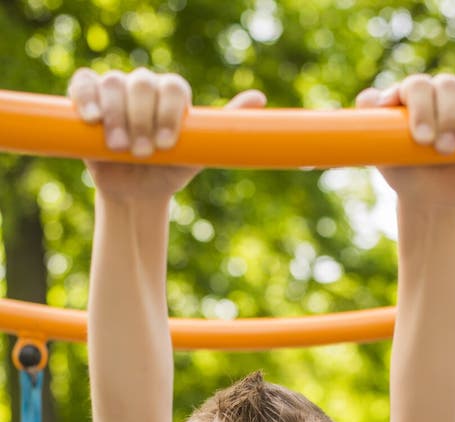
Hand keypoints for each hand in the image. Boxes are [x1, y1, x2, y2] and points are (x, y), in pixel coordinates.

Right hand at [68, 68, 265, 199]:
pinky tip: (92, 119)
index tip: (167, 144)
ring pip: (113, 83)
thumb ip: (226, 125)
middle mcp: (145, 87)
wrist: (138, 192)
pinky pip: (83, 84)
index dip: (169, 113)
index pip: (174, 88)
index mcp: (173, 95)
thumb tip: (258, 97)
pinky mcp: (89, 100)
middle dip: (142, 119)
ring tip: (120, 148)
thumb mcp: (200, 152)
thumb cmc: (171, 170)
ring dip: (116, 116)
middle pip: (143, 84)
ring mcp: (116, 92)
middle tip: (144, 152)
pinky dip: (86, 97)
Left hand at [355, 69, 454, 206]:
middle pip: (446, 84)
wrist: (431, 195)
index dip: (421, 108)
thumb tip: (367, 99)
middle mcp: (436, 91)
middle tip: (444, 149)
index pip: (417, 86)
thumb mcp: (383, 153)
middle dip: (447, 116)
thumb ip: (370, 126)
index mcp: (409, 96)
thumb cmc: (404, 172)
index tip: (422, 140)